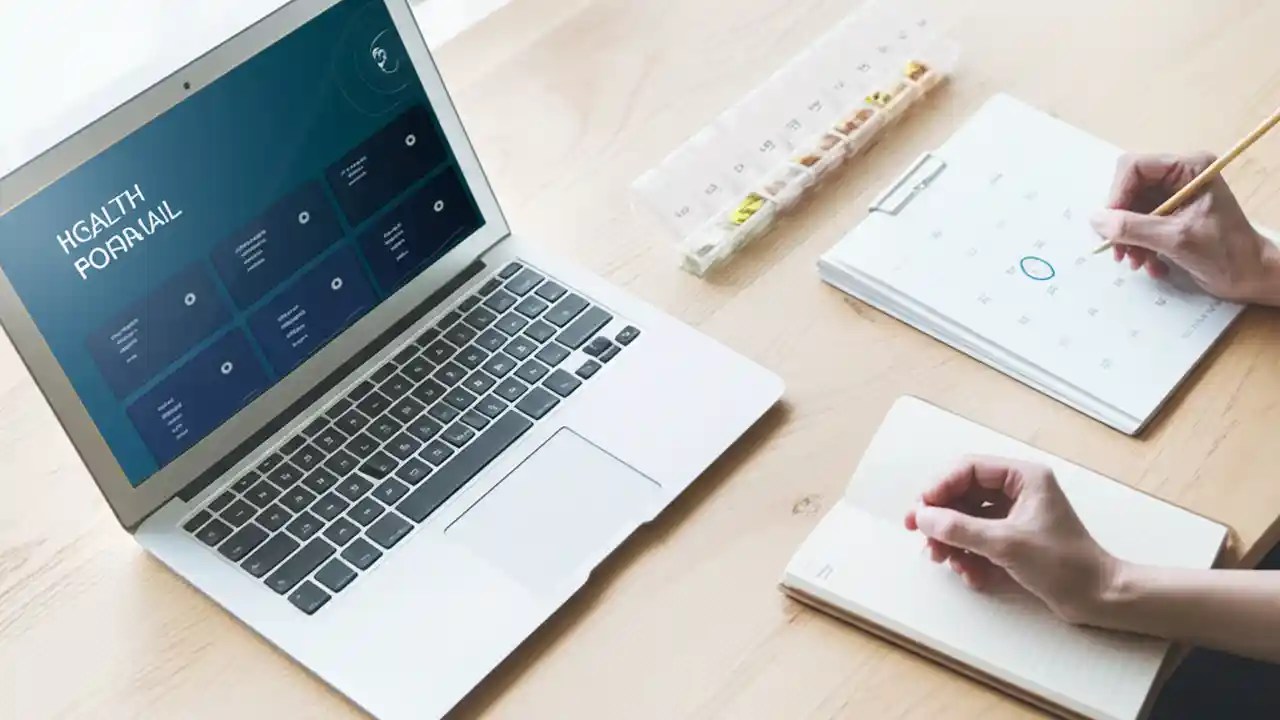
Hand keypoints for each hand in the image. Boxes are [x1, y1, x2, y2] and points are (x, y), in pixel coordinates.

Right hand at [903, 456, 1120, 625]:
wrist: (1097, 598)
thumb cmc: (1063, 564)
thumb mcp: (1005, 544)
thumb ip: (959, 529)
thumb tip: (923, 517)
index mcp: (1023, 477)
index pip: (968, 469)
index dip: (939, 488)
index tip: (921, 512)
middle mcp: (1017, 491)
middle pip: (963, 494)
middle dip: (943, 518)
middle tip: (922, 537)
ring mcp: (1015, 515)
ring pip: (967, 518)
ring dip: (952, 540)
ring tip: (945, 561)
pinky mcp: (1013, 539)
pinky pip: (978, 539)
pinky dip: (969, 555)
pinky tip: (970, 574)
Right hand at [1088, 153, 1279, 303]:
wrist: (1249, 277)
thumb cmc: (1225, 254)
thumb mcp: (1176, 239)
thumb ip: (1133, 227)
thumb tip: (1095, 220)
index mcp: (1189, 168)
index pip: (1135, 168)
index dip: (1117, 195)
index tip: (1109, 226)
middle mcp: (1179, 176)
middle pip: (1129, 190)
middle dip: (1121, 223)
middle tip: (1119, 251)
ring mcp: (1173, 196)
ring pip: (1130, 211)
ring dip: (1128, 239)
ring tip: (1137, 262)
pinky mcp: (1169, 216)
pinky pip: (1139, 225)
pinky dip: (1138, 246)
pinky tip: (1150, 264)